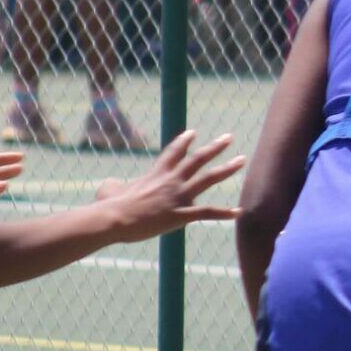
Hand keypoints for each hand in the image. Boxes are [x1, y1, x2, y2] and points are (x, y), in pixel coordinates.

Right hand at [94, 130, 244, 242]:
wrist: (114, 218)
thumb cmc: (108, 206)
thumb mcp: (108, 190)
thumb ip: (114, 185)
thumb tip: (111, 186)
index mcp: (155, 173)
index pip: (173, 153)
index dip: (184, 142)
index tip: (193, 132)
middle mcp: (171, 180)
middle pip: (197, 158)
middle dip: (215, 147)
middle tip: (229, 137)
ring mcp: (178, 195)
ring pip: (209, 177)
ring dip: (227, 168)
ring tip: (242, 160)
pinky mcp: (181, 214)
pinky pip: (207, 212)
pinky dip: (224, 213)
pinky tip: (239, 212)